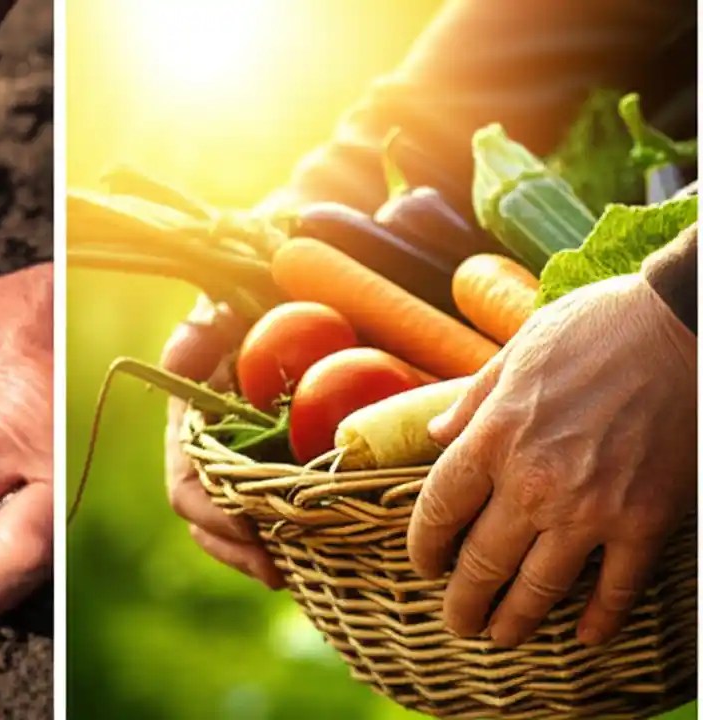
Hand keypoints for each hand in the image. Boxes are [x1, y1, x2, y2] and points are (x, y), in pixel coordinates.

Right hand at [161, 296, 284, 589]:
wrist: (278, 304)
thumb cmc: (242, 308)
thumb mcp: (217, 313)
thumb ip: (197, 333)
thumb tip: (188, 352)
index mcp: (189, 431)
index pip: (186, 487)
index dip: (212, 513)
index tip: (245, 525)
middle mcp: (211, 459)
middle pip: (210, 524)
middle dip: (238, 551)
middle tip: (274, 572)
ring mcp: (245, 469)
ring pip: (240, 531)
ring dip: (262, 556)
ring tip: (290, 577)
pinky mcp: (282, 472)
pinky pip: (282, 516)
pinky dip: (297, 539)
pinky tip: (327, 552)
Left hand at [409, 273, 696, 647]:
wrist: (684, 327)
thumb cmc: (597, 330)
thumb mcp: (517, 353)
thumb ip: (473, 402)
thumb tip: (435, 435)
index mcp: (492, 438)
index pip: (439, 512)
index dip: (425, 548)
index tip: (424, 567)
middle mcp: (532, 482)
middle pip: (482, 562)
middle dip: (463, 602)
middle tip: (458, 622)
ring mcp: (591, 508)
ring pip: (540, 587)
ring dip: (516, 621)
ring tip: (502, 637)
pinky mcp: (645, 521)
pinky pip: (616, 587)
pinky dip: (600, 618)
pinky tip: (587, 635)